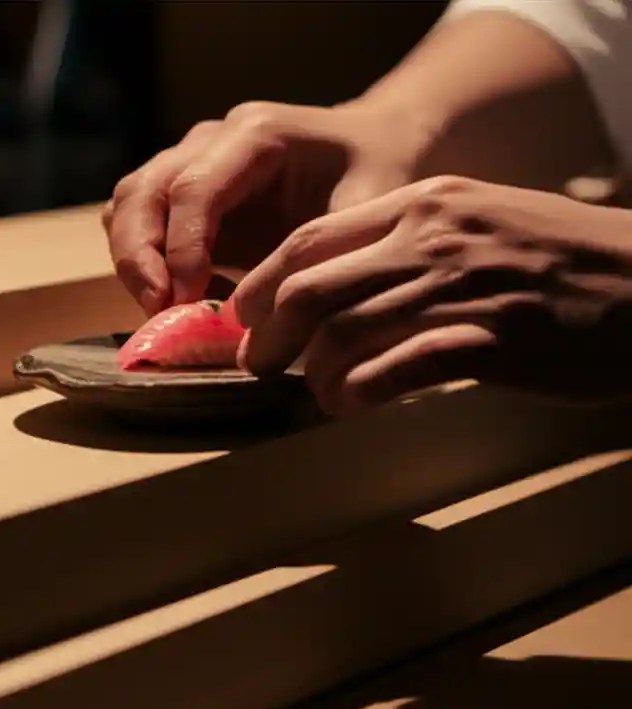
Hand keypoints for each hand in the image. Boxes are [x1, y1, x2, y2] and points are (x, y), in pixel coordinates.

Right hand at [102, 100, 430, 315]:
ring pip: (126, 205)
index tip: (187, 299)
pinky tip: (186, 298)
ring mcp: (187, 163)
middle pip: (142, 192)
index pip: (192, 188)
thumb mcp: (370, 211)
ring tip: (166, 311)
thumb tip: (270, 323)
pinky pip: (135, 224)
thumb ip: (321, 258)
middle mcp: (209, 141)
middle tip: (159, 312)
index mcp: (256, 134)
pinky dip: (144, 265)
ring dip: (133, 262)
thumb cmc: (379, 174)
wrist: (378, 148)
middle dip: (139, 257)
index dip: (181, 248)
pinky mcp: (179, 195)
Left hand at [233, 176, 631, 414]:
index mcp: (425, 203)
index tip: (244, 317)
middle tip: (254, 365)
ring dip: (311, 372)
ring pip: (344, 332)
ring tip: (310, 393)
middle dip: (267, 334)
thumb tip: (335, 290)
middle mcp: (433, 237)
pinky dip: (358, 392)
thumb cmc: (563, 260)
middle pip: (311, 288)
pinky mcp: (493, 340)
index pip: (310, 241)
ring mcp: (461, 288)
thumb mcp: (478, 223)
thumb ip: (407, 246)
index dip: (263, 285)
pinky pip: (398, 369)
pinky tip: (348, 406)